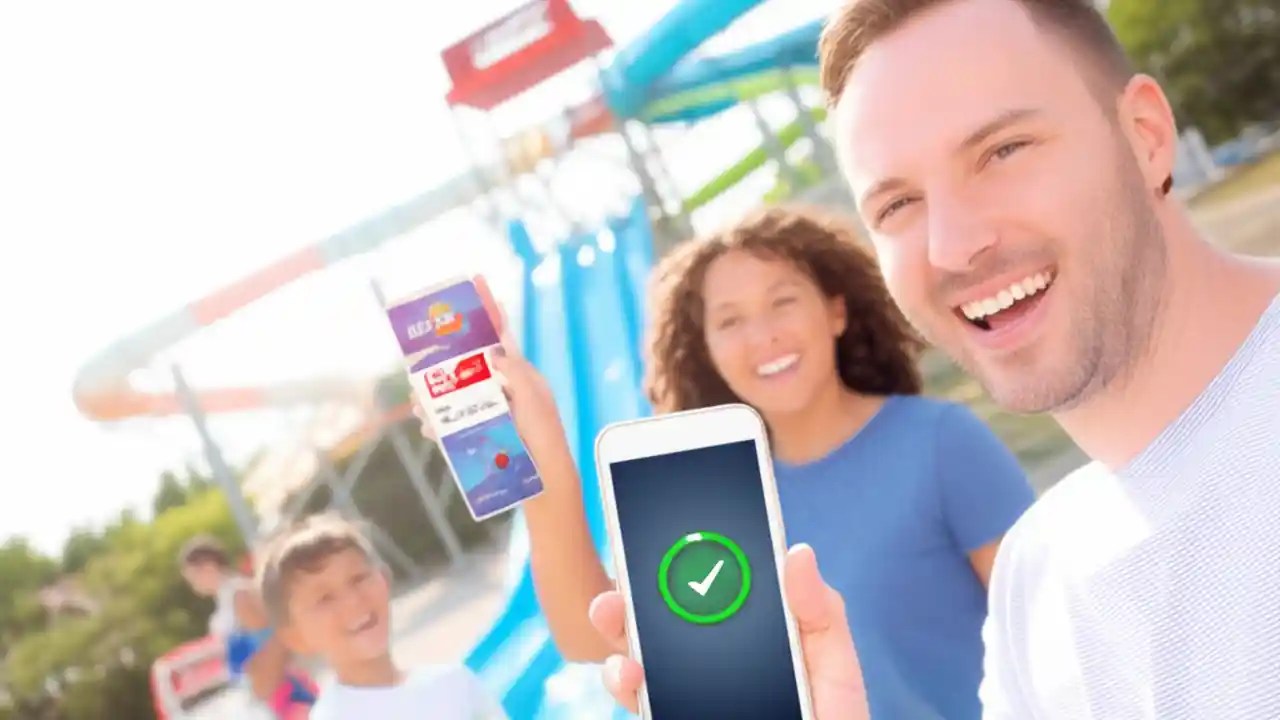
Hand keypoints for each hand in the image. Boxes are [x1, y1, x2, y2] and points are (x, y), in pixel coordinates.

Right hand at [412, 275, 575, 480]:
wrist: (544, 481)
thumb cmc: (544, 436)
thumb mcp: (533, 399)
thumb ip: (514, 372)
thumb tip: (492, 350)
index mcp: (520, 375)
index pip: (501, 336)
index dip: (489, 312)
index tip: (478, 284)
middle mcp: (505, 389)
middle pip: (470, 366)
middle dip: (446, 363)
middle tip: (421, 361)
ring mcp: (493, 412)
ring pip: (458, 395)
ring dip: (436, 397)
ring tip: (419, 403)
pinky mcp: (484, 434)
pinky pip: (456, 423)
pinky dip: (440, 424)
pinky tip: (428, 427)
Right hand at [590, 544, 869, 719]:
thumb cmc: (832, 717)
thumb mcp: (833, 660)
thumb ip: (819, 610)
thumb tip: (798, 551)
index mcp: (746, 623)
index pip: (711, 577)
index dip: (685, 547)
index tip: (665, 521)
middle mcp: (708, 650)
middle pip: (661, 606)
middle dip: (634, 580)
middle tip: (625, 564)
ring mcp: (685, 684)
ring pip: (638, 646)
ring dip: (616, 624)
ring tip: (609, 609)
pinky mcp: (669, 713)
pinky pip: (639, 697)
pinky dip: (624, 680)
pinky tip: (628, 671)